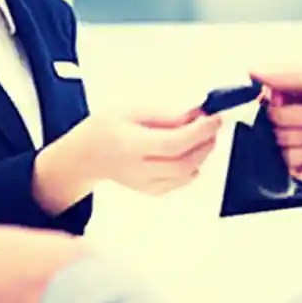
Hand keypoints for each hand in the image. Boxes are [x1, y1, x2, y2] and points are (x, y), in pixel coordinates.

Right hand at [33, 109, 223, 210]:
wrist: (86, 154)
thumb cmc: (107, 127)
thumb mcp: (132, 111)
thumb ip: (165, 116)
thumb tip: (197, 115)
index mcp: (129, 144)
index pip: (173, 144)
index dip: (200, 132)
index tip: (215, 119)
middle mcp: (137, 169)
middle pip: (184, 164)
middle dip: (206, 144)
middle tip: (212, 126)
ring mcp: (144, 184)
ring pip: (186, 176)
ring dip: (201, 155)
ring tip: (200, 136)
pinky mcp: (150, 191)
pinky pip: (180, 182)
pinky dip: (192, 166)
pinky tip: (187, 151)